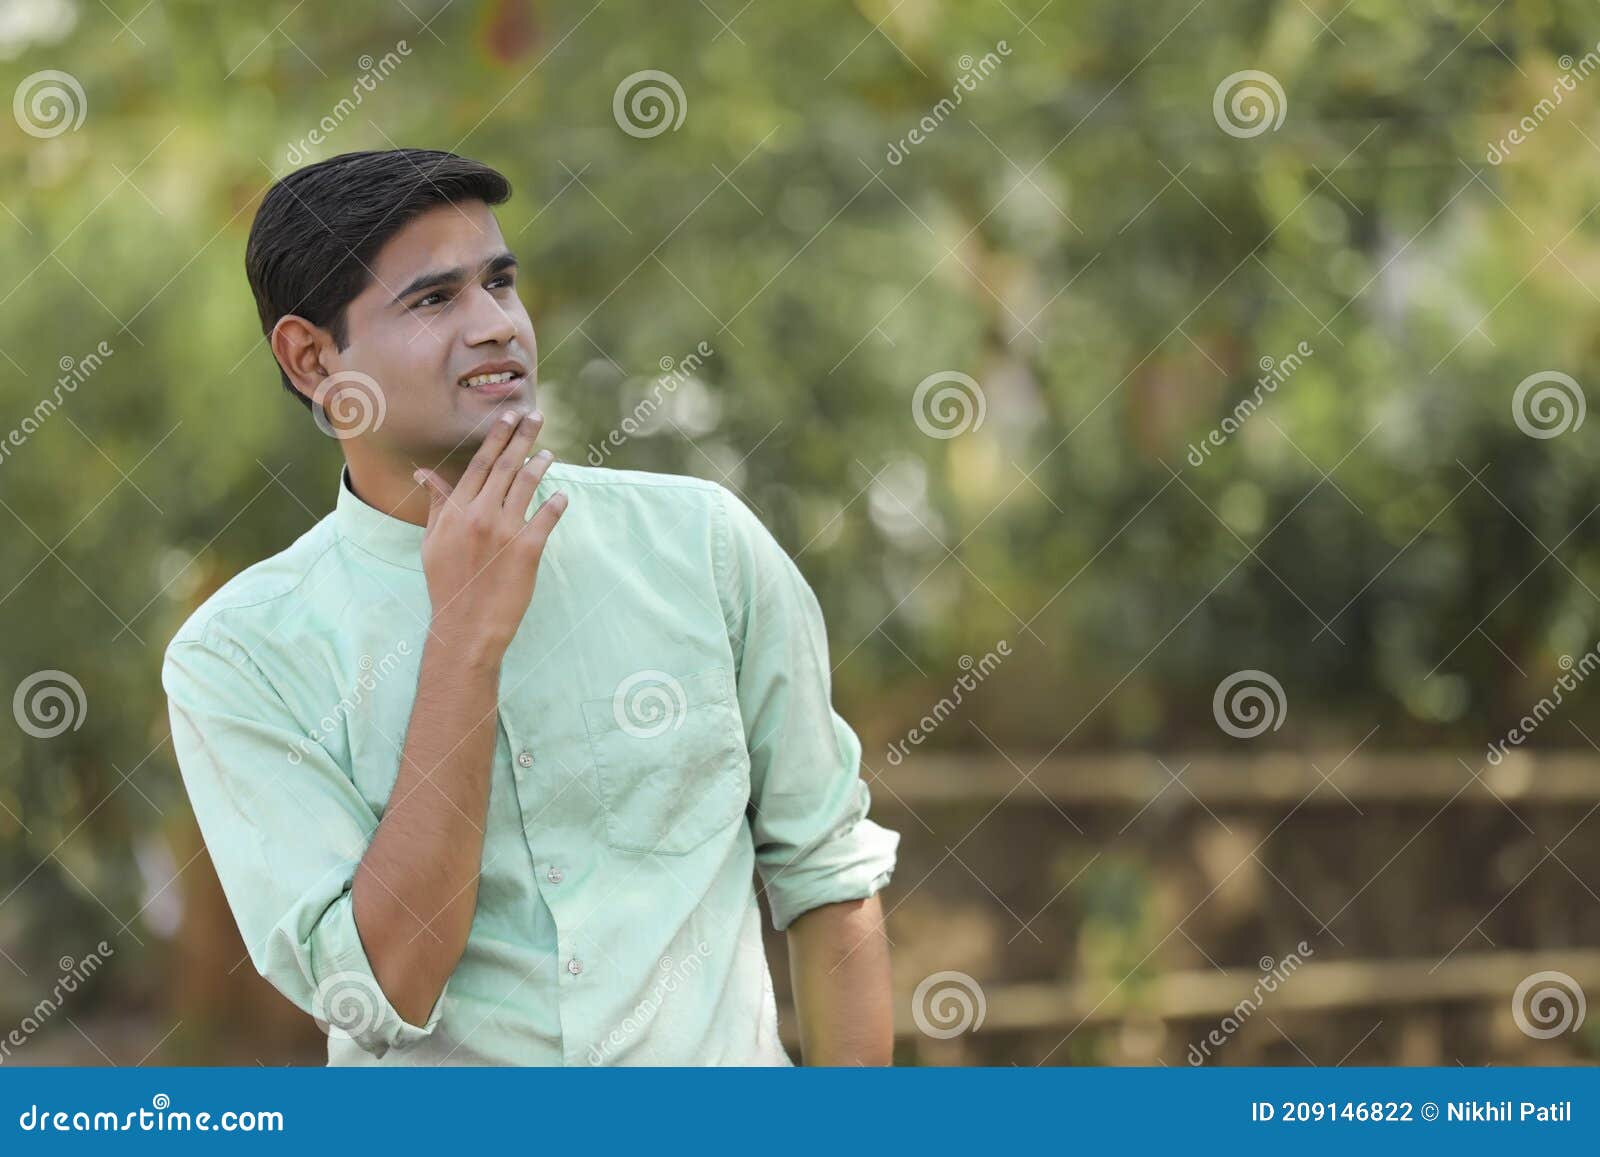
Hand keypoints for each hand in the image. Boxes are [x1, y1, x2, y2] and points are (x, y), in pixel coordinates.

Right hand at [413, 408, 566, 663]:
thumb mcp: (431, 540)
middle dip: (522, 436)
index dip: (497, 436)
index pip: (480, 463)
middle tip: (536, 416)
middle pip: (506, 465)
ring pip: (527, 485)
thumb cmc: (446, 582)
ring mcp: (504, 530)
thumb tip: (423, 474)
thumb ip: (436, 504)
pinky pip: (547, 517)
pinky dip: (557, 503)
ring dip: (540, 464)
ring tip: (548, 453)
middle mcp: (480, 514)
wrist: (465, 624)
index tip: (509, 415)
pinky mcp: (527, 549)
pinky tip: (562, 496)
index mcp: (456, 510)